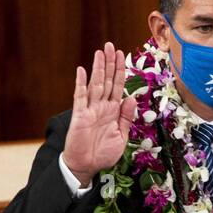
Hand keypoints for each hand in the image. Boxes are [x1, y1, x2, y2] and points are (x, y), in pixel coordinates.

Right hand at [61, 42, 136, 186]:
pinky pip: (80, 97)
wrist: (87, 167)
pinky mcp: (79, 116)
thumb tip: (132, 98)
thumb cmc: (103, 153)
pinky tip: (81, 71)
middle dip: (109, 63)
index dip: (120, 70)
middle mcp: (102, 107)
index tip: (122, 55)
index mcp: (113, 111)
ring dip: (98, 68)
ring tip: (100, 52)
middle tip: (110, 45)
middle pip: (107, 80)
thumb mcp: (121, 136)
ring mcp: (90, 110)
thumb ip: (126, 117)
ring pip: (95, 85)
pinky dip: (81, 84)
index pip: (118, 86)